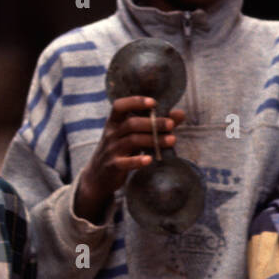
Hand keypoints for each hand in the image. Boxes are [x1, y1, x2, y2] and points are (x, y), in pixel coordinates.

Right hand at [74, 96, 185, 223]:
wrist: (98, 176)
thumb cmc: (121, 150)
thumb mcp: (133, 135)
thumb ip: (155, 124)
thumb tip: (180, 113)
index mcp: (114, 123)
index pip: (119, 106)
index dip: (135, 101)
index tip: (154, 103)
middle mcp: (111, 134)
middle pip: (131, 124)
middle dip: (152, 123)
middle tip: (171, 125)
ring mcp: (111, 150)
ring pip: (132, 141)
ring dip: (153, 139)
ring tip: (172, 140)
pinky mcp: (113, 166)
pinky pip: (125, 162)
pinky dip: (137, 160)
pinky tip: (150, 159)